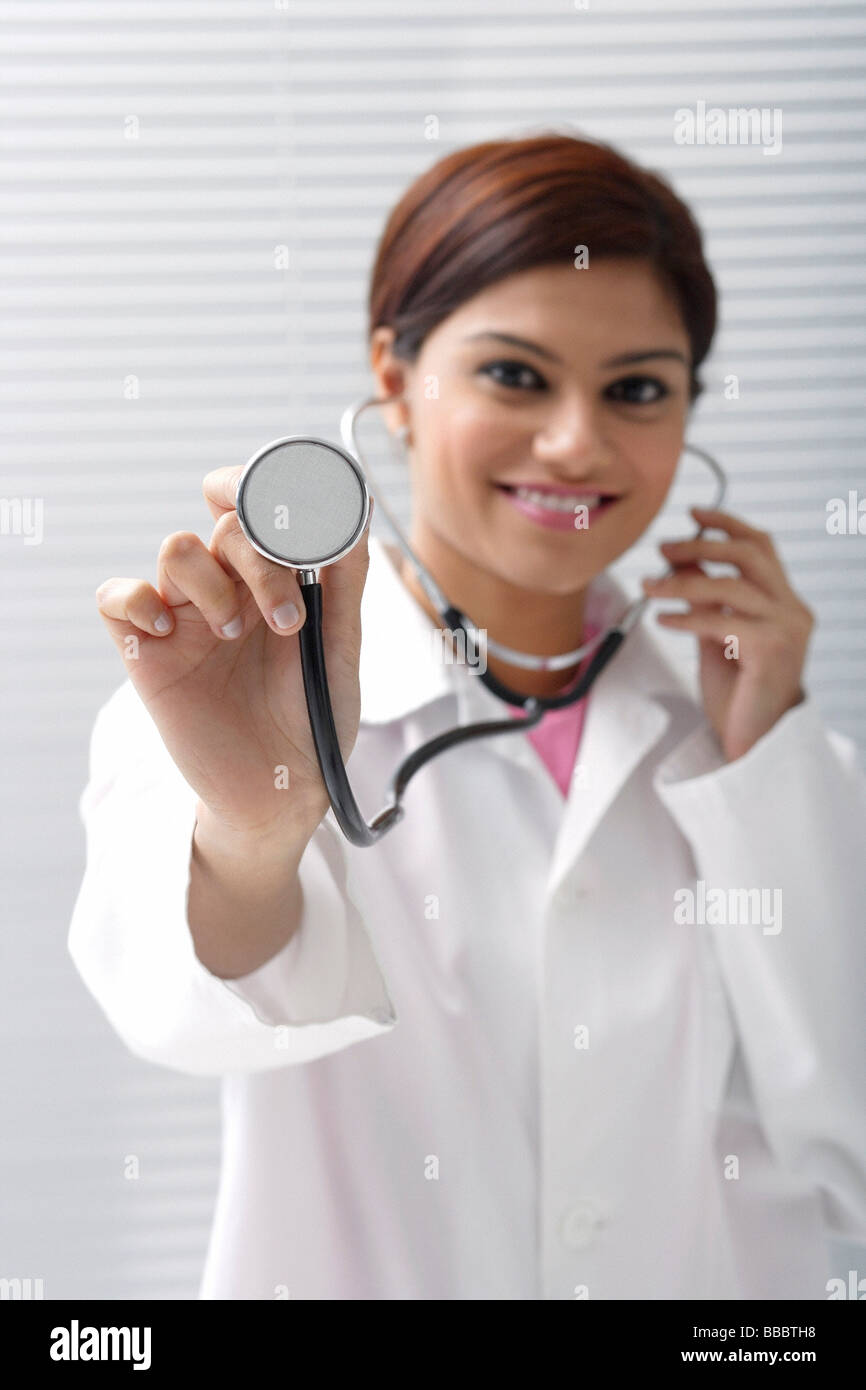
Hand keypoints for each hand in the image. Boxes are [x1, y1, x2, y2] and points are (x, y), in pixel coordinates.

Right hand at [95, 466, 372, 834]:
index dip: (264, 490)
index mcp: (274, 578)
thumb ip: (344, 580)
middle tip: (286, 614)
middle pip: (224, 524)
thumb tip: (355, 509)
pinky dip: (138, 600)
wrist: (282, 792)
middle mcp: (228, 588)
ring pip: (177, 548)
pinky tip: (172, 633)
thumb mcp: (341, 647)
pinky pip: (117, 597)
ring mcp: (185, 617)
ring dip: (213, 584)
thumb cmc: (314, 720)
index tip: (296, 521)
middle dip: (260, 558)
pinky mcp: (148, 652)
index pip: (255, 505)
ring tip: (238, 636)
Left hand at [640, 506, 814, 762]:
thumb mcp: (717, 636)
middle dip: (702, 545)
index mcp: (784, 603)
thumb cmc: (736, 694)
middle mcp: (792, 611)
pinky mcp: (771, 651)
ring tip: (649, 585)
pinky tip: (663, 618)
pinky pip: (721, 621)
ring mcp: (787, 630)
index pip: (762, 547)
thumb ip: (707, 599)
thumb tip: (680, 562)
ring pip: (733, 586)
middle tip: (662, 548)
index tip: (694, 515)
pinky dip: (687, 616)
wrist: (753, 742)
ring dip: (682, 580)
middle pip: (750, 555)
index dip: (728, 524)